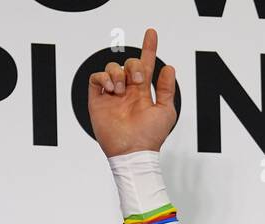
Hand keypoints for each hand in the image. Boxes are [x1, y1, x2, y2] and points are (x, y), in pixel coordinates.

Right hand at [87, 28, 176, 157]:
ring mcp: (112, 94)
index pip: (146, 65)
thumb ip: (166, 89)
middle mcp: (127, 90)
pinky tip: (111, 89)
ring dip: (118, 74)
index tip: (152, 33)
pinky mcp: (98, 99)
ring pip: (112, 67)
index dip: (149, 48)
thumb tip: (169, 68)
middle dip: (134, 66)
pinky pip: (96, 77)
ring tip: (121, 90)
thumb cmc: (151, 136)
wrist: (132, 150)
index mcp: (143, 92)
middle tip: (138, 81)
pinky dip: (103, 78)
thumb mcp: (165, 111)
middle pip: (128, 63)